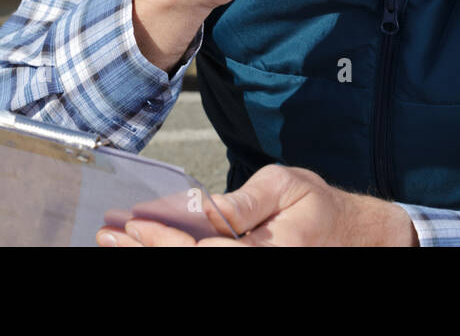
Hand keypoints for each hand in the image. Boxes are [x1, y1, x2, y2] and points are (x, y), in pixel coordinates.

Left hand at [95, 164, 418, 246]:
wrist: (350, 234)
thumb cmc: (317, 204)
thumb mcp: (285, 186)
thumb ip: (244, 203)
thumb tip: (203, 208)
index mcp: (273, 251)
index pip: (207, 251)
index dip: (166, 239)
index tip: (134, 223)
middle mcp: (261, 269)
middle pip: (193, 267)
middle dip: (147, 252)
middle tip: (109, 236)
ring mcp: (254, 274)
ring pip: (195, 272)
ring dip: (152, 259)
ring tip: (116, 244)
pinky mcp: (246, 273)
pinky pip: (206, 267)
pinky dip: (174, 257)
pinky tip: (148, 249)